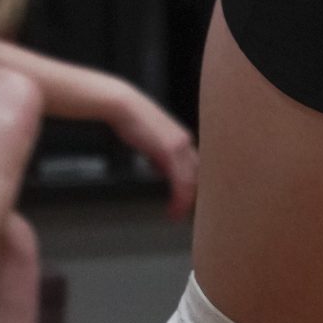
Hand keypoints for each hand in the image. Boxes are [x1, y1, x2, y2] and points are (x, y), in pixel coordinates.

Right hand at [100, 83, 198, 219]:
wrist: (125, 106)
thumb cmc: (134, 121)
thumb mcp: (152, 140)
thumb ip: (160, 154)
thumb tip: (160, 168)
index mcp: (183, 139)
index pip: (195, 167)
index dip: (193, 187)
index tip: (187, 202)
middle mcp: (186, 142)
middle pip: (198, 175)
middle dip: (193, 197)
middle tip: (184, 213)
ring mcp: (180, 146)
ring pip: (191, 181)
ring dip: (185, 202)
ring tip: (176, 215)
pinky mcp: (169, 151)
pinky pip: (180, 180)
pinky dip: (179, 197)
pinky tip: (173, 208)